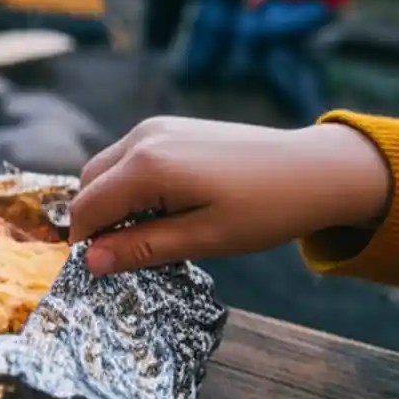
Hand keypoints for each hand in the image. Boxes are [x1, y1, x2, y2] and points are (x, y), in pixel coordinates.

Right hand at [69, 117, 389, 275]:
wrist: (313, 168)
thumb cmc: (265, 209)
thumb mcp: (203, 239)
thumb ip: (142, 248)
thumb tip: (91, 262)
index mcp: (147, 167)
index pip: (86, 207)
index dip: (84, 243)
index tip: (99, 271)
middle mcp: (142, 138)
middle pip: (89, 184)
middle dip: (96, 220)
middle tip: (126, 255)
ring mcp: (155, 127)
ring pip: (106, 168)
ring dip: (111, 201)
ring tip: (149, 231)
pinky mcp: (169, 127)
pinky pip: (128, 157)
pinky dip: (129, 183)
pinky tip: (163, 205)